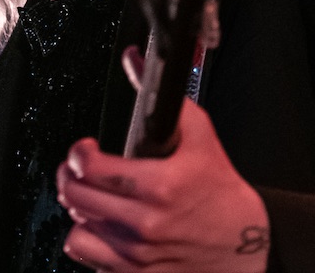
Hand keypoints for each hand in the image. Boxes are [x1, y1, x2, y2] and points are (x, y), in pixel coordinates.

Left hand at [56, 50, 270, 271]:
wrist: (242, 246)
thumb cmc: (220, 192)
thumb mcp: (201, 138)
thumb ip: (167, 99)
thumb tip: (137, 61)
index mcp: (160, 185)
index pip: (91, 168)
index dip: (79, 154)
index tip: (86, 149)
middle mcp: (145, 221)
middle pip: (76, 196)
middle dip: (71, 176)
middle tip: (81, 169)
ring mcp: (136, 252)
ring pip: (77, 225)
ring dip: (80, 207)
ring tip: (94, 196)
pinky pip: (85, 253)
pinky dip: (84, 237)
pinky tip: (98, 224)